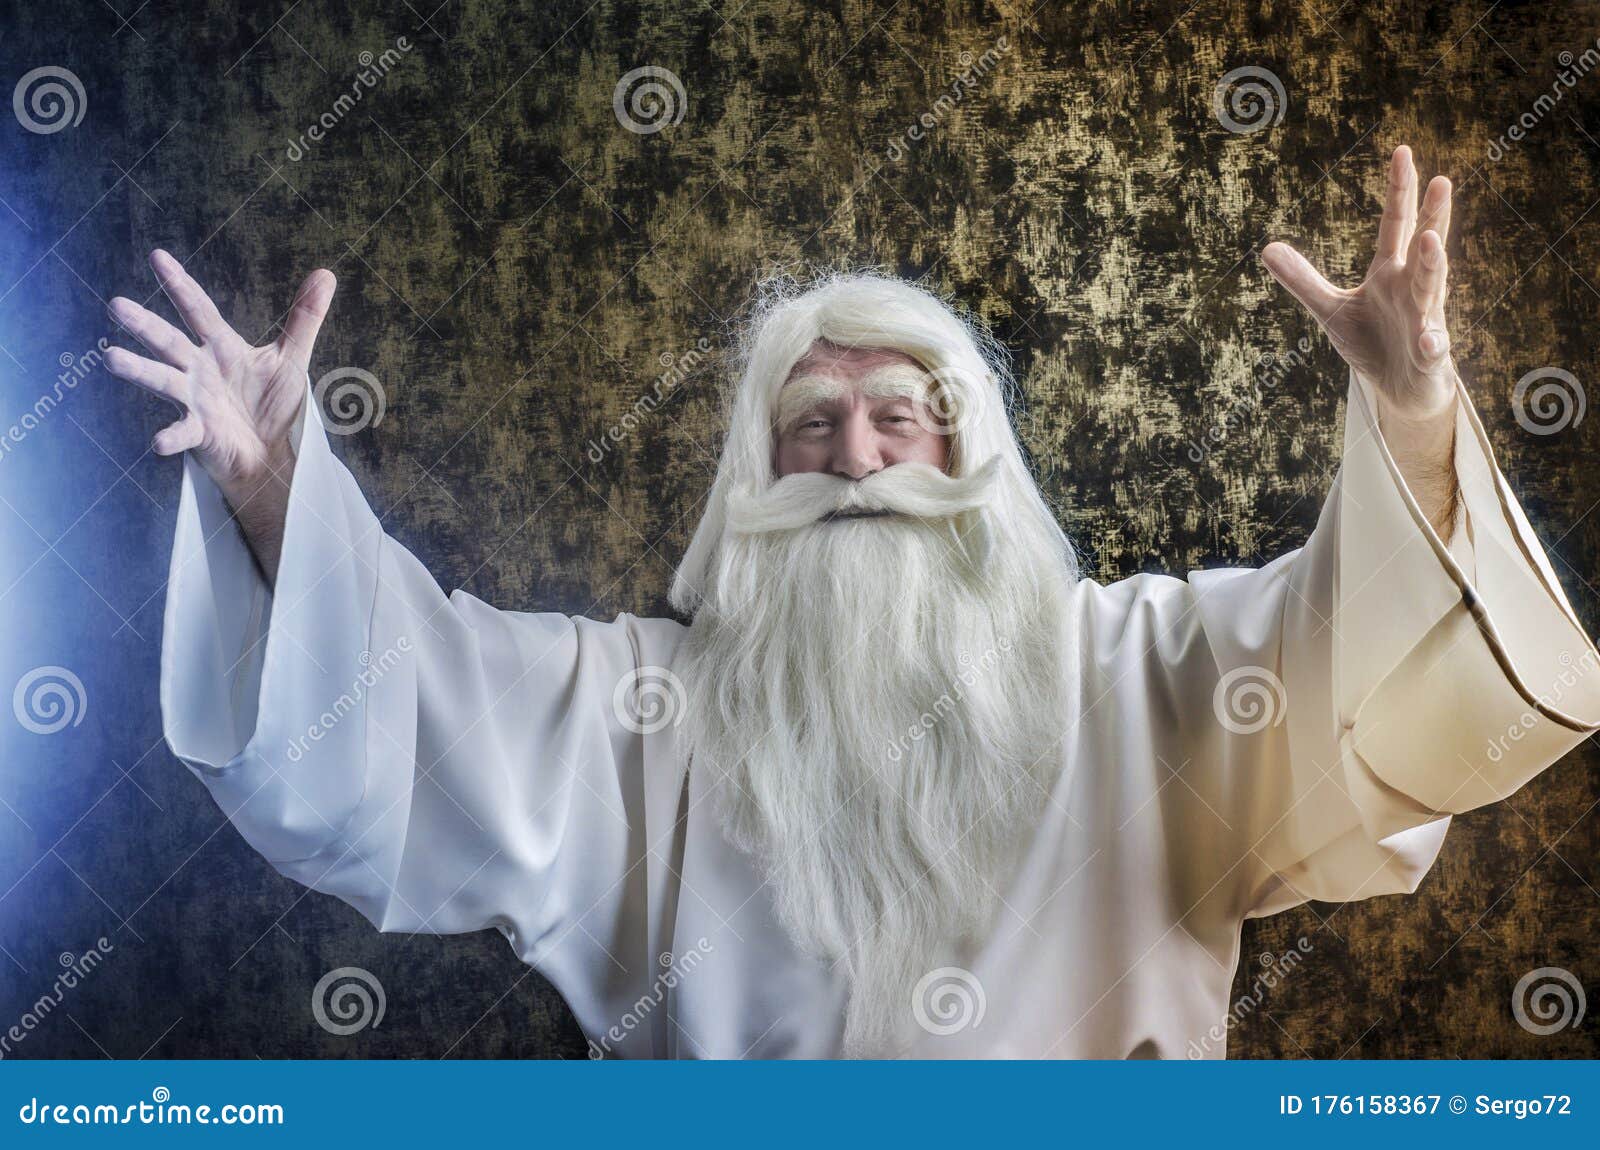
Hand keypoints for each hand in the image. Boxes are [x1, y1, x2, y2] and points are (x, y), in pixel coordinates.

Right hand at [107, 250, 336, 490]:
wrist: (271, 453)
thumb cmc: (274, 404)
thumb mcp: (292, 358)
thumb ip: (305, 318)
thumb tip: (325, 274)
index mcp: (221, 348)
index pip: (198, 310)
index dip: (180, 284)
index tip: (157, 256)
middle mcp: (200, 370)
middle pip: (169, 342)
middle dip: (144, 324)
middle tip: (116, 305)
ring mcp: (196, 401)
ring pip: (163, 381)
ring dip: (139, 370)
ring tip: (112, 358)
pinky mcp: (200, 433)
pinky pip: (183, 433)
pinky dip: (171, 436)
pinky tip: (159, 441)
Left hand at [1261, 144, 1455, 422]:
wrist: (1401, 389)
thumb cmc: (1372, 342)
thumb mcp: (1331, 309)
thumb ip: (1303, 280)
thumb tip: (1266, 248)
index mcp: (1390, 273)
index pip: (1396, 225)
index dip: (1398, 191)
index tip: (1402, 151)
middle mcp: (1412, 289)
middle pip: (1424, 246)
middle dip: (1433, 215)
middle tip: (1441, 179)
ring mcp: (1425, 320)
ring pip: (1432, 290)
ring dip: (1434, 267)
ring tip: (1433, 241)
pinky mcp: (1429, 356)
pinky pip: (1433, 348)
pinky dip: (1432, 344)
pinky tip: (1431, 341)